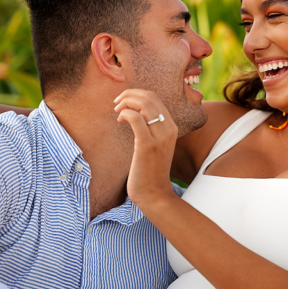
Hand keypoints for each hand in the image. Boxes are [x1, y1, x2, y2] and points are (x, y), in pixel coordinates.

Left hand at [113, 89, 178, 208]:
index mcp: (171, 126)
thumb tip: (135, 114)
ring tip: (117, 112)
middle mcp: (169, 128)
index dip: (136, 94)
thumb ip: (151, 129)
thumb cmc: (150, 170)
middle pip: (149, 97)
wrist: (154, 194)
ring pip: (143, 104)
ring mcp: (159, 136)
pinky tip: (120, 120)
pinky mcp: (147, 145)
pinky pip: (136, 118)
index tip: (123, 103)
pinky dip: (125, 114)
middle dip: (129, 95)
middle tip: (116, 104)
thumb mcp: (155, 145)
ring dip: (126, 102)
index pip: (155, 98)